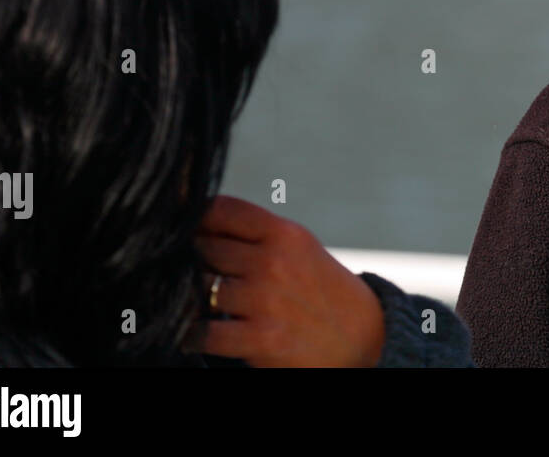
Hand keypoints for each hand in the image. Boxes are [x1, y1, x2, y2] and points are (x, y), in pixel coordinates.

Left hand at [191, 195, 384, 366]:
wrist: (364, 338)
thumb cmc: (322, 291)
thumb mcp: (299, 249)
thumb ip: (256, 236)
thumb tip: (197, 228)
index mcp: (285, 233)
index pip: (220, 210)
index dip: (195, 219)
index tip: (185, 230)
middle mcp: (274, 260)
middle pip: (203, 247)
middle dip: (189, 258)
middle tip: (183, 268)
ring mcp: (266, 299)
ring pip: (199, 288)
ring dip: (189, 296)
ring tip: (190, 300)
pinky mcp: (261, 338)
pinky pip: (204, 333)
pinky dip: (193, 334)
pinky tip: (196, 332)